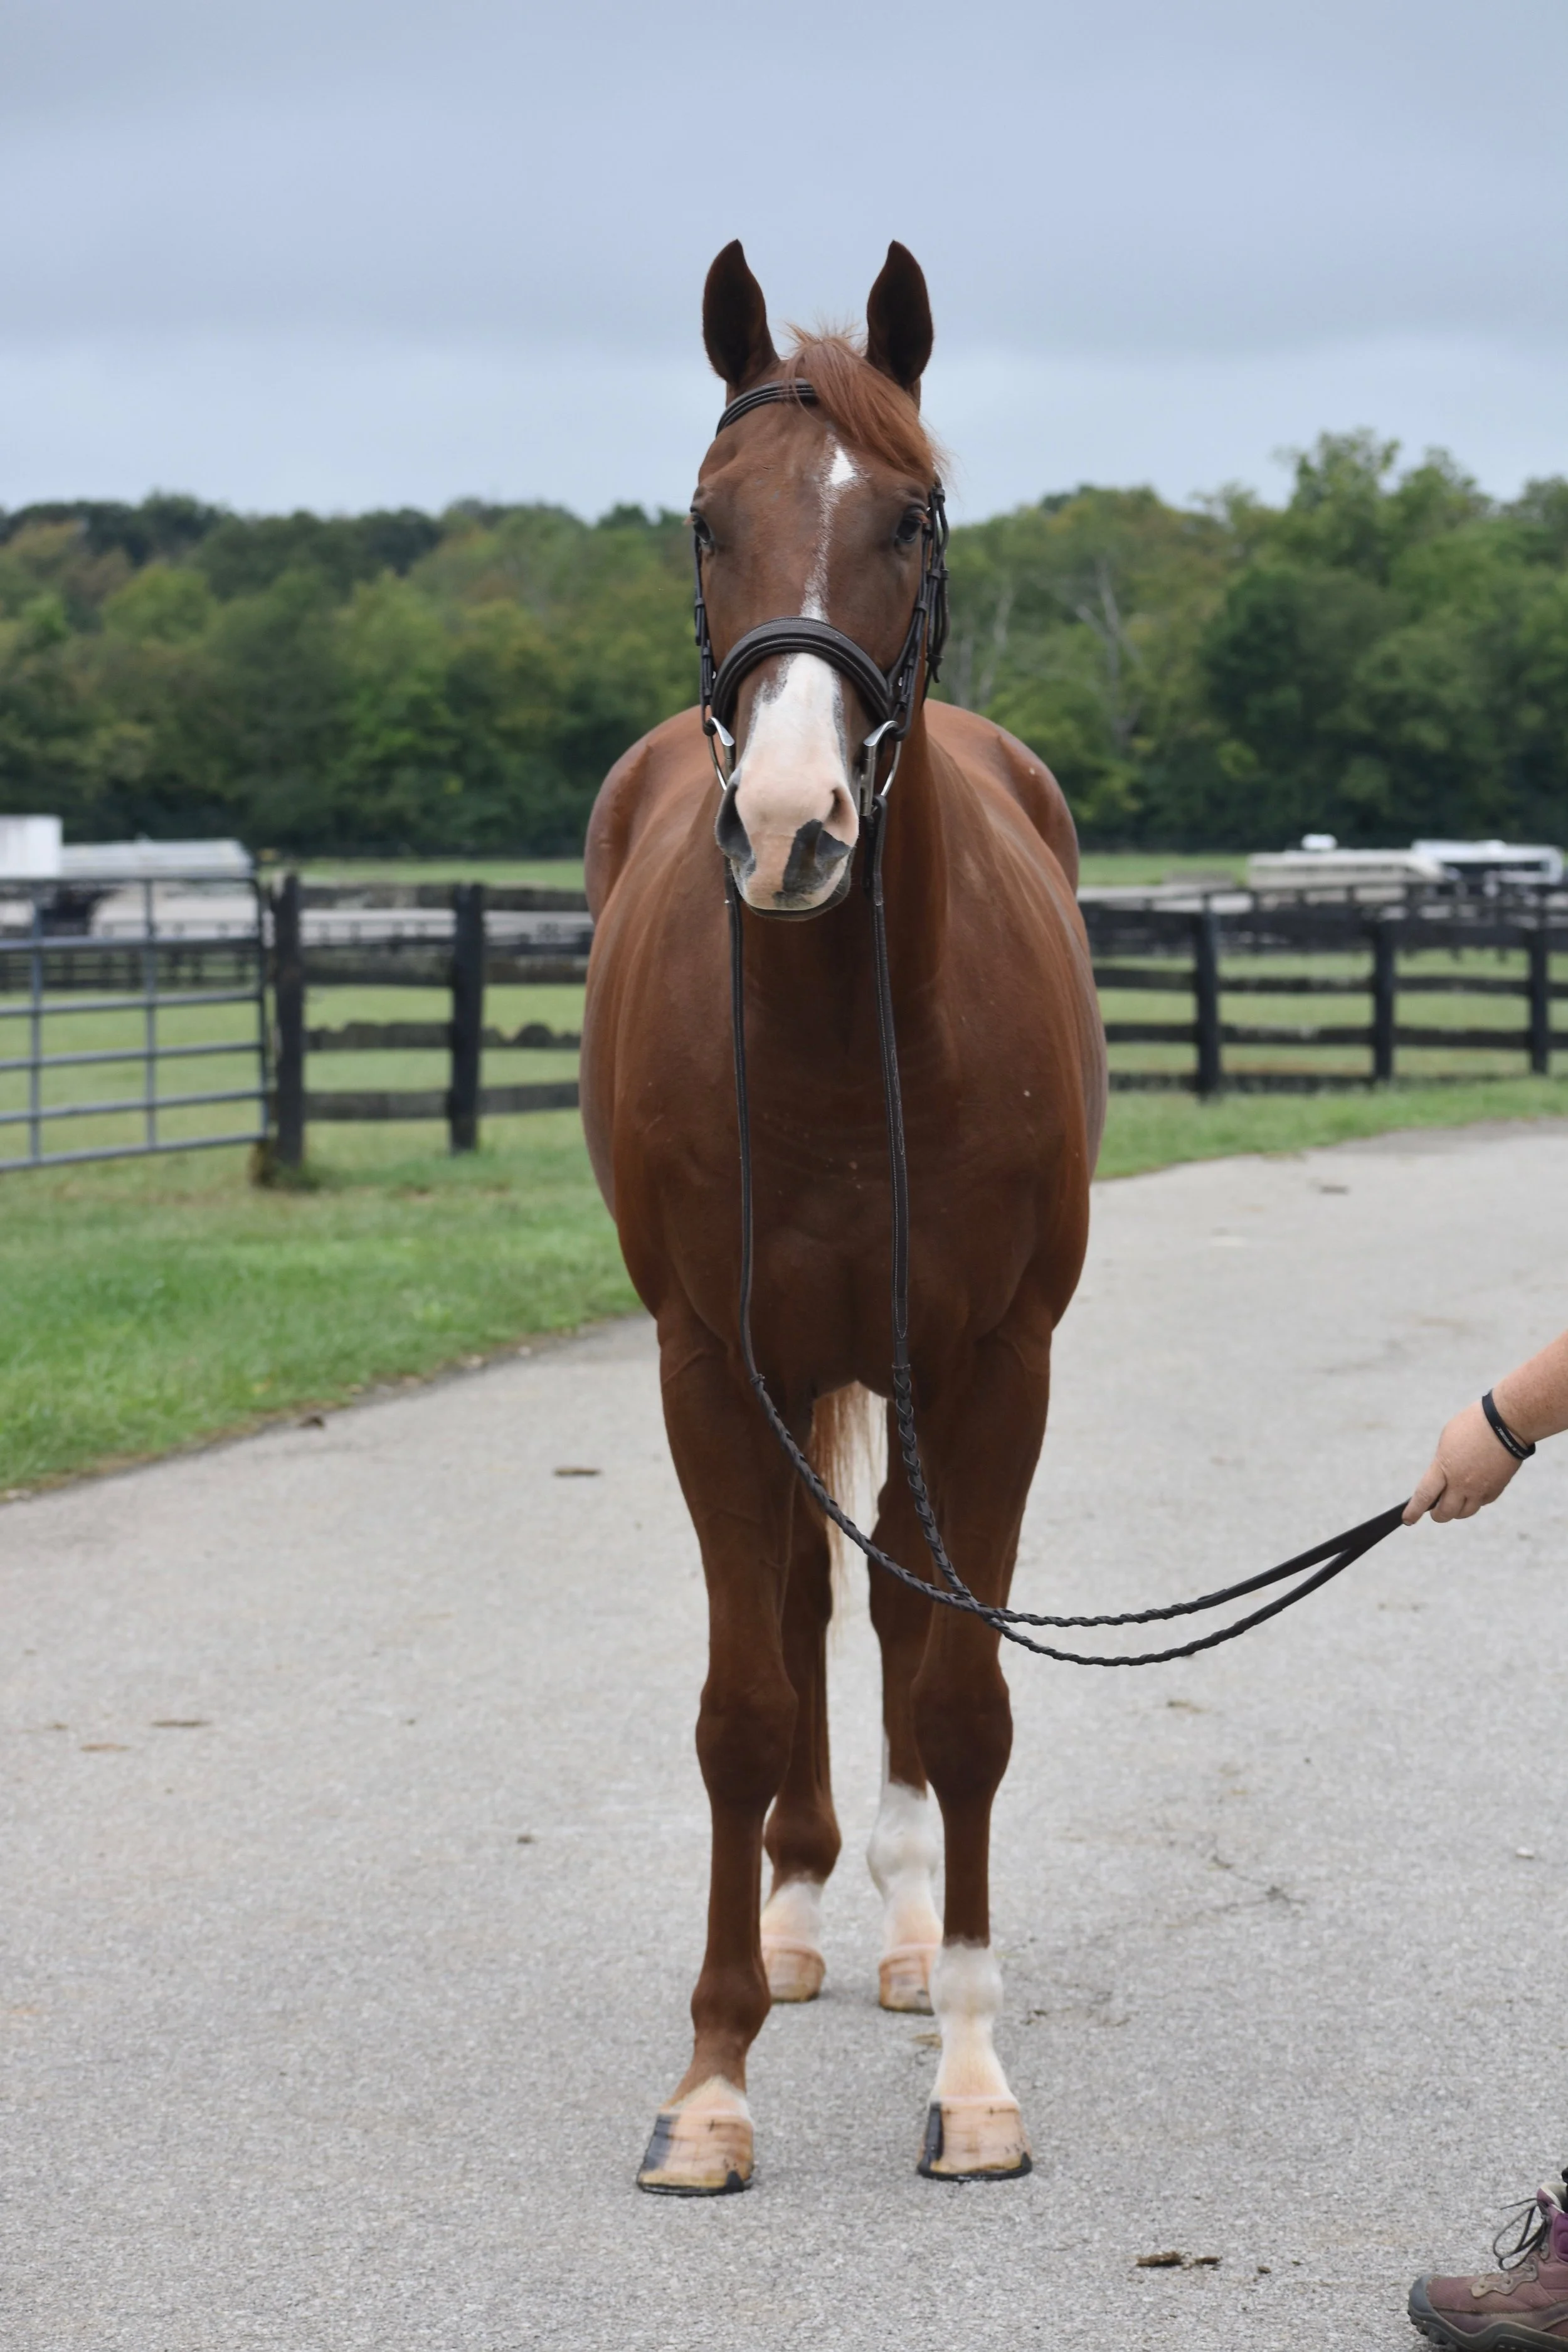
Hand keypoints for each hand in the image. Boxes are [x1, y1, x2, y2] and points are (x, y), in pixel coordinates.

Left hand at [1403, 1401, 1523, 1523]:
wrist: (1507, 1423)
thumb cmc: (1473, 1425)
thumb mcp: (1447, 1441)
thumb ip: (1442, 1464)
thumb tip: (1442, 1479)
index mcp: (1444, 1468)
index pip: (1424, 1496)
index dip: (1413, 1511)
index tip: (1407, 1520)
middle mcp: (1462, 1483)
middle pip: (1445, 1513)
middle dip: (1438, 1514)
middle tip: (1434, 1509)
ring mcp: (1481, 1489)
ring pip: (1465, 1512)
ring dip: (1456, 1510)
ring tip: (1453, 1500)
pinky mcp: (1497, 1489)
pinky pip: (1481, 1503)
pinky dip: (1474, 1501)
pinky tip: (1472, 1490)